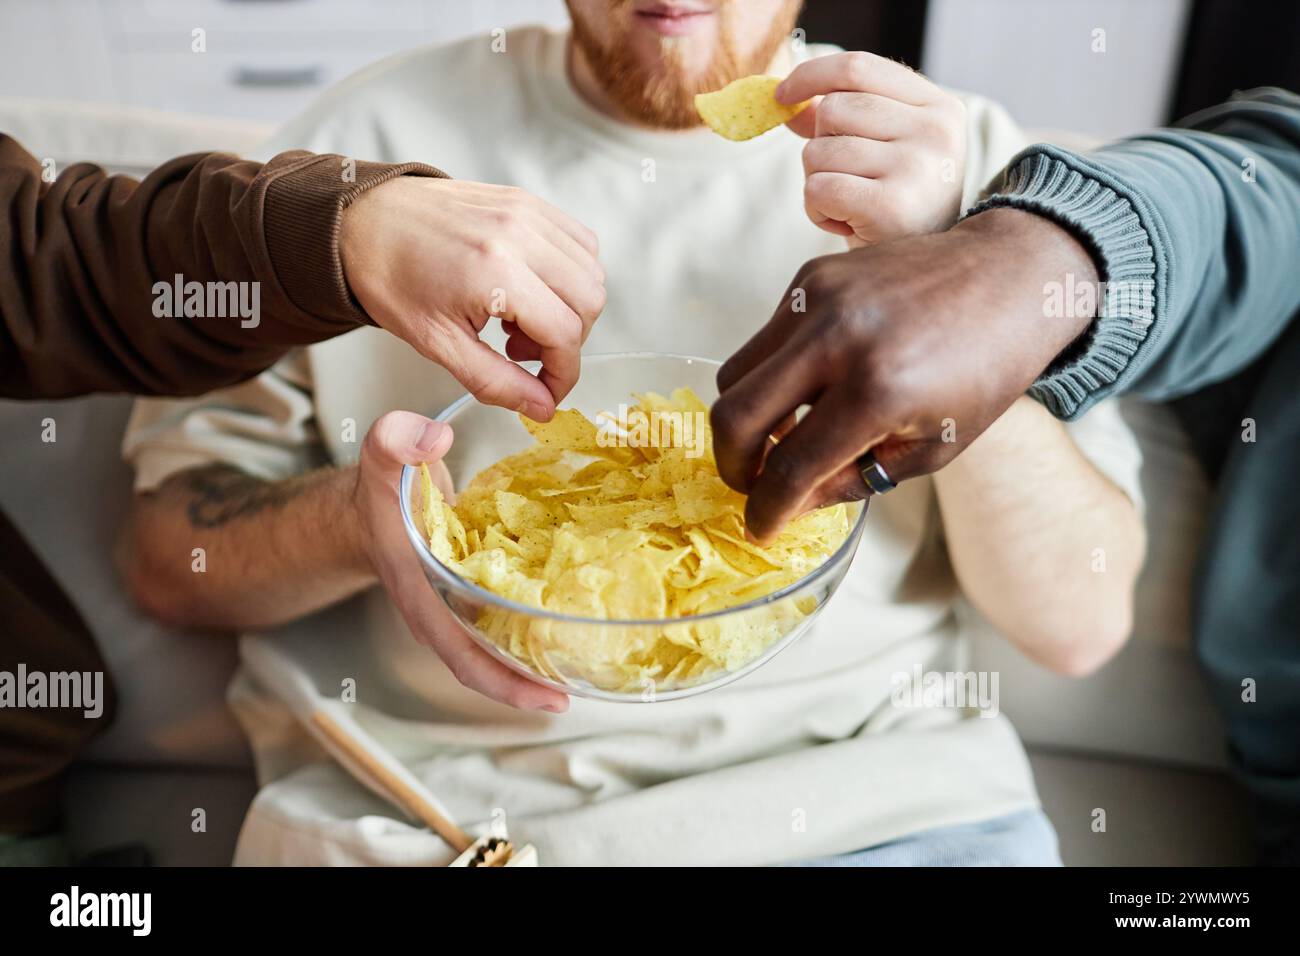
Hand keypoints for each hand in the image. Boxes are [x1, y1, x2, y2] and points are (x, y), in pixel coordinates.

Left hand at [340, 178, 604, 420]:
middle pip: (589, 302)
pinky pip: (580, 243)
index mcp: (495, 272)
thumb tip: (542, 408)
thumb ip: (496, 381)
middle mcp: (520, 235)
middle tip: (522, 353)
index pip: (565, 334)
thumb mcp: (438, 345)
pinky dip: (569, 275)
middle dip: (568, 342)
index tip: (545, 392)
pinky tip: (531, 290)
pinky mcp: (528, 201)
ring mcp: (528, 212)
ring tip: (521, 320)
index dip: (562, 374)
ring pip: (592, 272)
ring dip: (570, 308)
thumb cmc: (392, 280)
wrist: (363, 222)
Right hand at [352, 410, 568, 711]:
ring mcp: (461, 609)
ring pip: (502, 648)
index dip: (505, 683)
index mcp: (423, 599)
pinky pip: (510, 619)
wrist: (373, 503)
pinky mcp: (478, 594)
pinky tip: (574, 617)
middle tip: (585, 687)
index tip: (549, 699)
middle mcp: (445, 614)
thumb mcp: (381, 459)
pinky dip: (539, 624)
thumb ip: (398, 442)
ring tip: (591, 663)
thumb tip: (434, 438)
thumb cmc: (380, 490)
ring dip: (541, 659)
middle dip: (533, 684)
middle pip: (490, 666)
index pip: (463, 658)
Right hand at [711, 208, 1098, 540]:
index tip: (760, 528)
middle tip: (750, 484)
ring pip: (734, 375)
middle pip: (735, 416)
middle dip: (732, 466)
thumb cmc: (985, 368)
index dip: (766, 511)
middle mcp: (837, 338)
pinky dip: (771, 376)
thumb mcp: (933, 447)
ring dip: (746, 420)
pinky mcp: (812, 277)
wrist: (1009, 276)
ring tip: (780, 439)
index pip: (791, 467)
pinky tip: (807, 390)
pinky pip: (763, 339)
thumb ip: (853, 480)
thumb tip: (791, 501)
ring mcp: (818, 299)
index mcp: (877, 390)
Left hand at [779, 51, 967, 245]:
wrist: (919, 274)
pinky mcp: (891, 206)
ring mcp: (917, 167)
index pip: (859, 68)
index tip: (782, 95)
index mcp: (940, 106)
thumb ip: (841, 118)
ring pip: (818, 151)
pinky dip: (817, 210)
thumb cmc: (897, 206)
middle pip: (833, 109)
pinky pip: (817, 188)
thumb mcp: (881, 150)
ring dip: (817, 182)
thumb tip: (787, 101)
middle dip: (819, 145)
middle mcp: (936, 131)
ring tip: (850, 205)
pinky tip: (845, 223)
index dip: (811, 76)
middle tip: (845, 178)